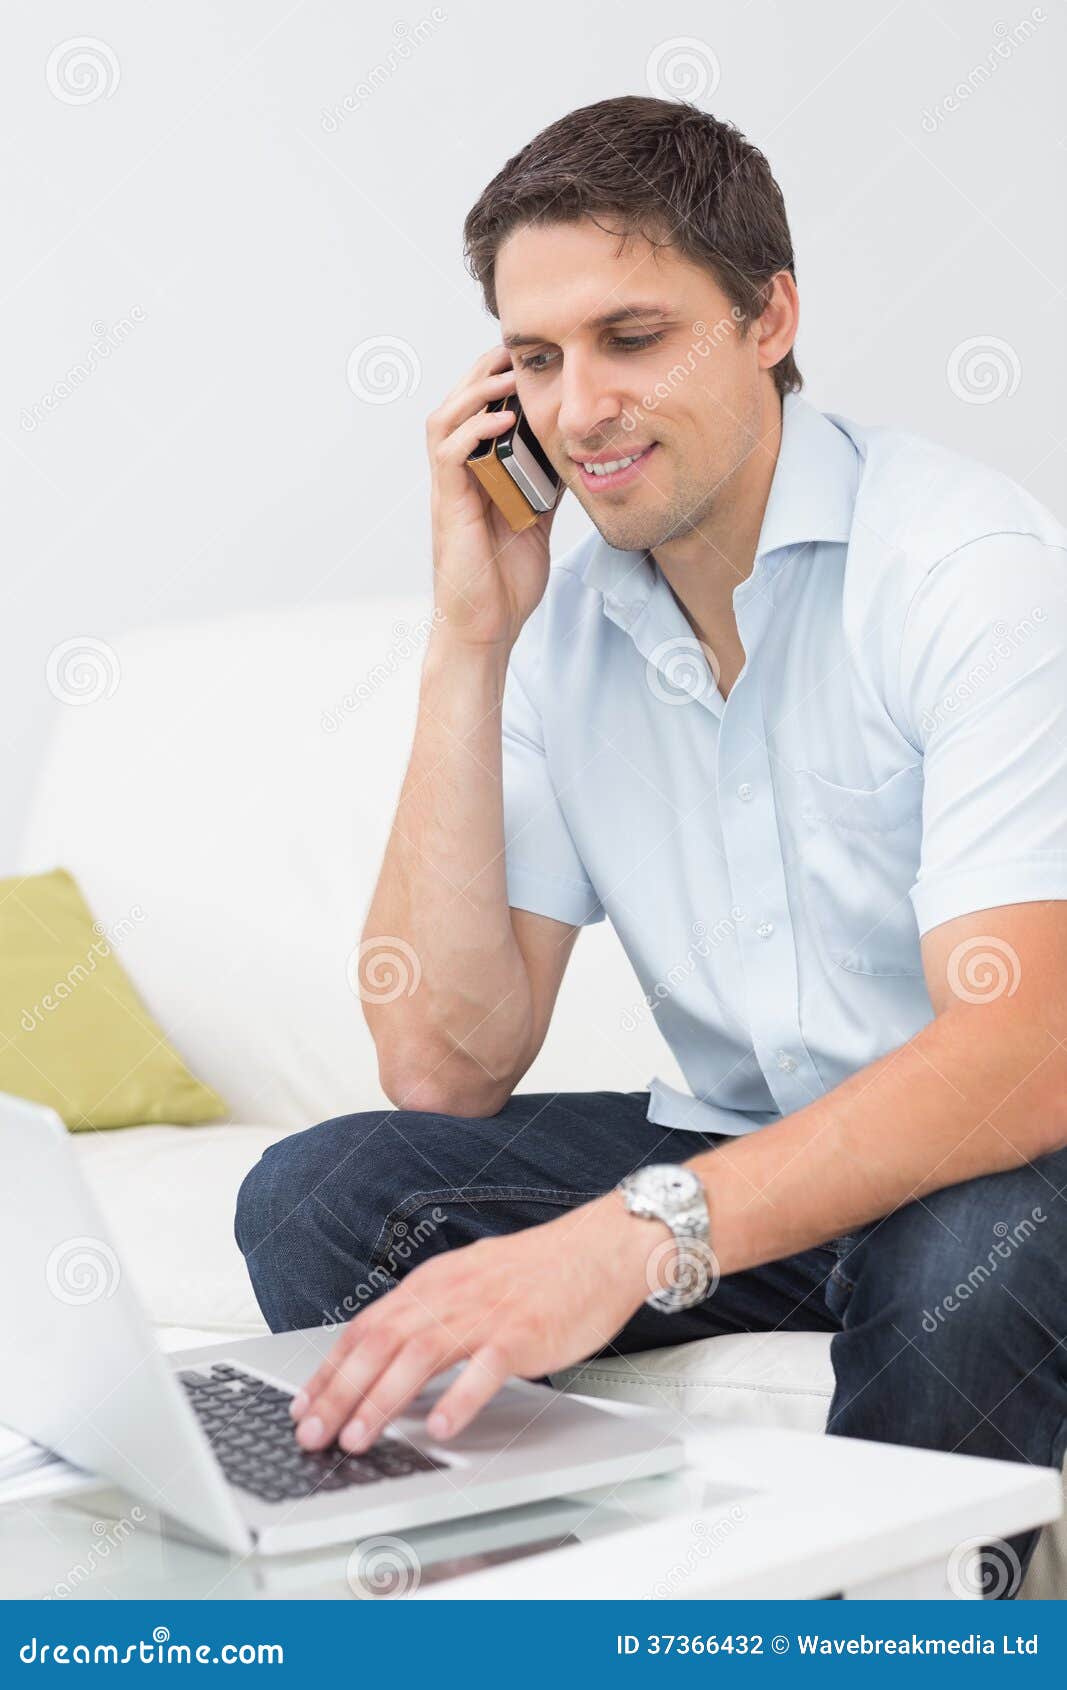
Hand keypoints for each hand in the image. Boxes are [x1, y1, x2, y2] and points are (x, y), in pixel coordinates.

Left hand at [289, 1192, 667, 1453]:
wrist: (602, 1247)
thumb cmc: (542, 1271)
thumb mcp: (474, 1280)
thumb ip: (434, 1312)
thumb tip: (392, 1351)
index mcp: (435, 1282)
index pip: (367, 1326)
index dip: (330, 1368)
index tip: (304, 1406)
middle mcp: (451, 1294)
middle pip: (381, 1343)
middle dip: (340, 1392)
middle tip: (313, 1435)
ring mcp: (487, 1313)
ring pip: (419, 1355)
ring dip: (381, 1400)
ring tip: (358, 1438)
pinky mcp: (523, 1333)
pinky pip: (485, 1368)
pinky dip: (459, 1398)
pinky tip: (439, 1427)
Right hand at [426, 345, 559, 650]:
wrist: (488, 627)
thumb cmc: (508, 580)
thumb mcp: (539, 517)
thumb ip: (546, 482)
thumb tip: (575, 449)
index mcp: (475, 474)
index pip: (476, 412)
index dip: (496, 380)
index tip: (528, 358)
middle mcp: (456, 476)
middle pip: (457, 404)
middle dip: (484, 371)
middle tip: (518, 350)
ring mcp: (449, 490)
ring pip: (445, 419)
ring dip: (474, 390)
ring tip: (506, 372)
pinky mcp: (449, 507)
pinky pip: (451, 455)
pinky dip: (474, 430)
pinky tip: (503, 418)